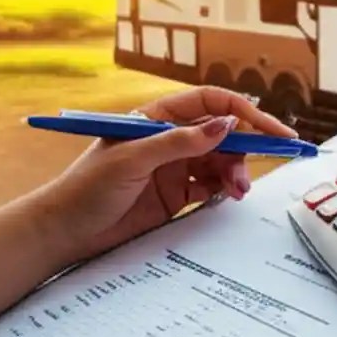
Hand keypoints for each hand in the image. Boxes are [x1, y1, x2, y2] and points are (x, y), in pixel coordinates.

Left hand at [35, 86, 296, 265]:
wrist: (63, 231)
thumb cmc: (87, 188)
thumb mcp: (133, 159)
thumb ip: (180, 142)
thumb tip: (226, 125)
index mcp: (157, 118)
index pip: (211, 104)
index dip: (245, 112)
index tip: (273, 129)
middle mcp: (169, 138)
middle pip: (222, 133)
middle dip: (247, 147)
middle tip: (267, 162)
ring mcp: (173, 167)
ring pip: (220, 161)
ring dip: (236, 172)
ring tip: (238, 190)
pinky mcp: (175, 194)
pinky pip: (211, 185)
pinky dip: (225, 189)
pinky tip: (229, 196)